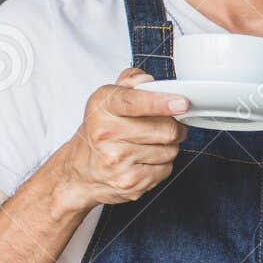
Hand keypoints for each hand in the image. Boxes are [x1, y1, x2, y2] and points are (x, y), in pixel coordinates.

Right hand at [53, 66, 188, 210]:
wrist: (80, 172)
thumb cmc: (101, 132)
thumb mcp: (108, 101)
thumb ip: (130, 83)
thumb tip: (147, 80)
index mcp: (102, 108)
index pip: (134, 102)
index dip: (161, 102)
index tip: (182, 103)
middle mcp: (106, 134)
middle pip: (165, 129)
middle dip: (174, 127)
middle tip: (167, 126)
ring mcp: (117, 161)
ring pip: (170, 150)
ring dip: (167, 147)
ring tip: (149, 145)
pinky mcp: (130, 182)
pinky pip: (166, 169)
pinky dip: (162, 165)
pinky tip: (144, 161)